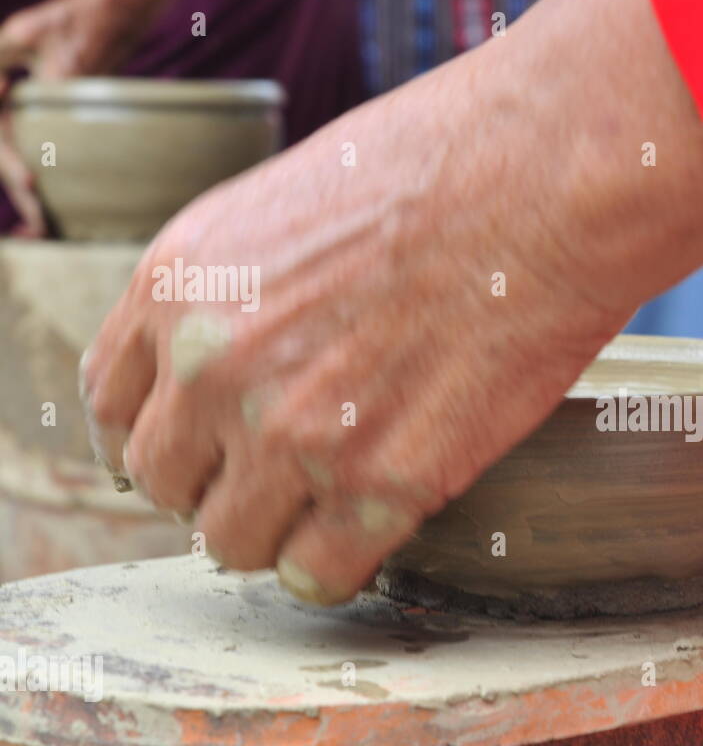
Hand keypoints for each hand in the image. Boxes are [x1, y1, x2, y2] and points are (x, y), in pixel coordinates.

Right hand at [0, 0, 176, 235]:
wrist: (118, 9)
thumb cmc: (94, 23)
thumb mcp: (72, 59)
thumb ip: (53, 89)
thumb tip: (44, 135)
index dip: (7, 157)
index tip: (30, 185)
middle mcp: (1, 77)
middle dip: (15, 182)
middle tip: (39, 220)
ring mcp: (19, 92)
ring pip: (10, 146)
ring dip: (22, 185)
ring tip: (41, 226)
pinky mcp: (41, 105)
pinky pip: (31, 142)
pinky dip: (37, 171)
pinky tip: (44, 203)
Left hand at [79, 0, 702, 604]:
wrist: (548, 186)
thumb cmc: (444, 169)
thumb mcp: (288, 205)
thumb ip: (236, 291)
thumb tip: (239, 357)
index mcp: (178, 284)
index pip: (112, 403)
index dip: (164, 431)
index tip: (203, 445)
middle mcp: (213, 366)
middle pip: (166, 483)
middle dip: (218, 482)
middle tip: (280, 472)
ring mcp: (292, 433)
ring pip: (232, 544)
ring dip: (275, 532)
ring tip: (329, 504)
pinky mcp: (381, 483)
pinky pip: (316, 575)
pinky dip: (337, 566)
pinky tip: (371, 529)